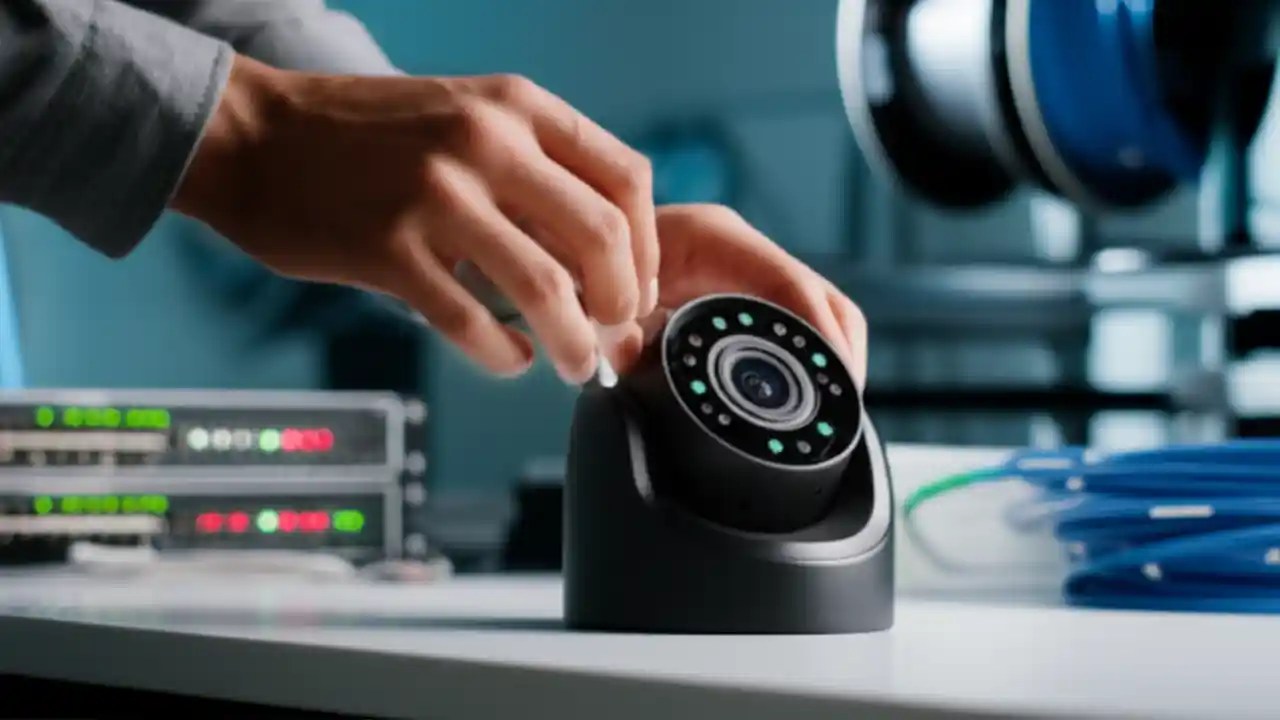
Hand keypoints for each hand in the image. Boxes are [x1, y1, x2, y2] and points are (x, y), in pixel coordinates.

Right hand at [172, 55, 657, 383]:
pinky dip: (504, 354)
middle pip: (603, 238)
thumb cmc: (365, 135)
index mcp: (516, 105)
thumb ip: (533, 163)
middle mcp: (486, 141)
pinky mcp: (389, 250)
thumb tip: (604, 246)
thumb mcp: (465, 112)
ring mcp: (436, 195)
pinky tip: (510, 359)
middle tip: (617, 341)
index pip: (626, 178)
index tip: (638, 291)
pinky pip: (471, 321)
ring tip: (577, 367)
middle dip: (624, 305)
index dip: (649, 249)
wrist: (253, 134)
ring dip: (575, 344)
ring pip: (546, 288)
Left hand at [602, 205, 867, 388]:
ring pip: (816, 313)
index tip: (835, 377)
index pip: (790, 284)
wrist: (568, 247)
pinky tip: (805, 396)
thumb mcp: (597, 295)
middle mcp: (739, 250)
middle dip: (839, 355)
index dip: (820, 334)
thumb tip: (630, 363)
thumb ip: (615, 329)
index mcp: (712, 237)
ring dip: (829, 359)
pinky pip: (792, 324)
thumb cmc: (581, 260)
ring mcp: (746, 273)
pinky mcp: (743, 298)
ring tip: (833, 412)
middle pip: (820, 299)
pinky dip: (806, 359)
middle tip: (842, 410)